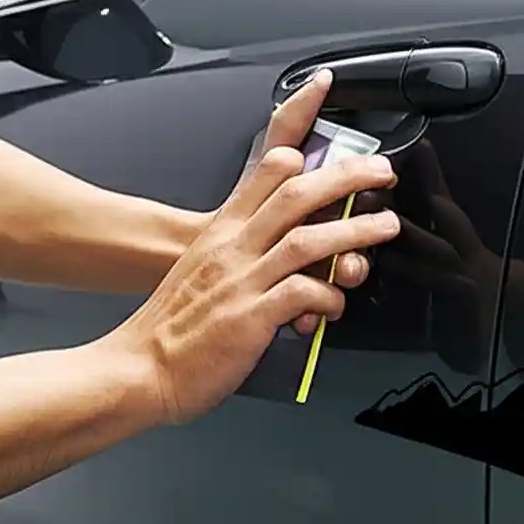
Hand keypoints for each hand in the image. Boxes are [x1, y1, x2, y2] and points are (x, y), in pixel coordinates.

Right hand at [105, 75, 399, 424]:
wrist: (139, 369)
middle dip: (345, 178)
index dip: (304, 157)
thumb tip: (278, 248)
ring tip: (384, 227)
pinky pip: (302, 294)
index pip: (264, 176)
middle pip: (295, 196)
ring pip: (307, 241)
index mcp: (221, 233)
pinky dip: (328, 296)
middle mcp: (233, 249)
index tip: (336, 153)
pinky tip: (336, 305)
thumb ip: (240, 253)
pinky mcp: (250, 319)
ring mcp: (242, 282)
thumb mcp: (202, 270)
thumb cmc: (173, 327)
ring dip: (353, 232)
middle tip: (380, 173)